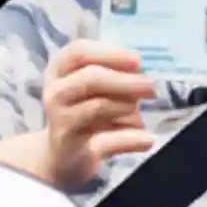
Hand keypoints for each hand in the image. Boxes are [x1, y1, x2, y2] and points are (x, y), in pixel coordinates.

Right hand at [40, 39, 156, 188]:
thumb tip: (142, 73)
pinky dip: (130, 140)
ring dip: (126, 107)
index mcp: (59, 70)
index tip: (137, 61)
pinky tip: (147, 140)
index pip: (79, 51)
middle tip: (151, 86)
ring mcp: (60, 121)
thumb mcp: (89, 87)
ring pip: (98, 107)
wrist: (60, 155)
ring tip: (139, 114)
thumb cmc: (82, 111)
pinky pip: (105, 142)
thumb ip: (111, 75)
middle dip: (126, 81)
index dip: (110, 54)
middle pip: (90, 78)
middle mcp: (55, 92)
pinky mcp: (72, 148)